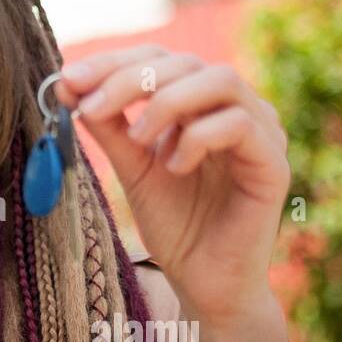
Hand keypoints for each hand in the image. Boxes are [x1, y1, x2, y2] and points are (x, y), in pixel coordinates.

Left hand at [56, 45, 293, 341]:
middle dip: (128, 79)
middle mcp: (235, 107)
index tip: (68, 81)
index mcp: (201, 102)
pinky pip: (240, 124)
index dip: (113, 63)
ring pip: (219, 79)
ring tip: (135, 139)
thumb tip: (67, 86)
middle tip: (88, 107)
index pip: (159, 59)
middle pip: (185, 62)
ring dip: (165, 102)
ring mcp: (261, 131)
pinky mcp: (274, 163)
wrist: (205, 282)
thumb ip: (108, 126)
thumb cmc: (175, 223)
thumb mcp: (131, 166)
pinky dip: (197, 137)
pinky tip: (173, 166)